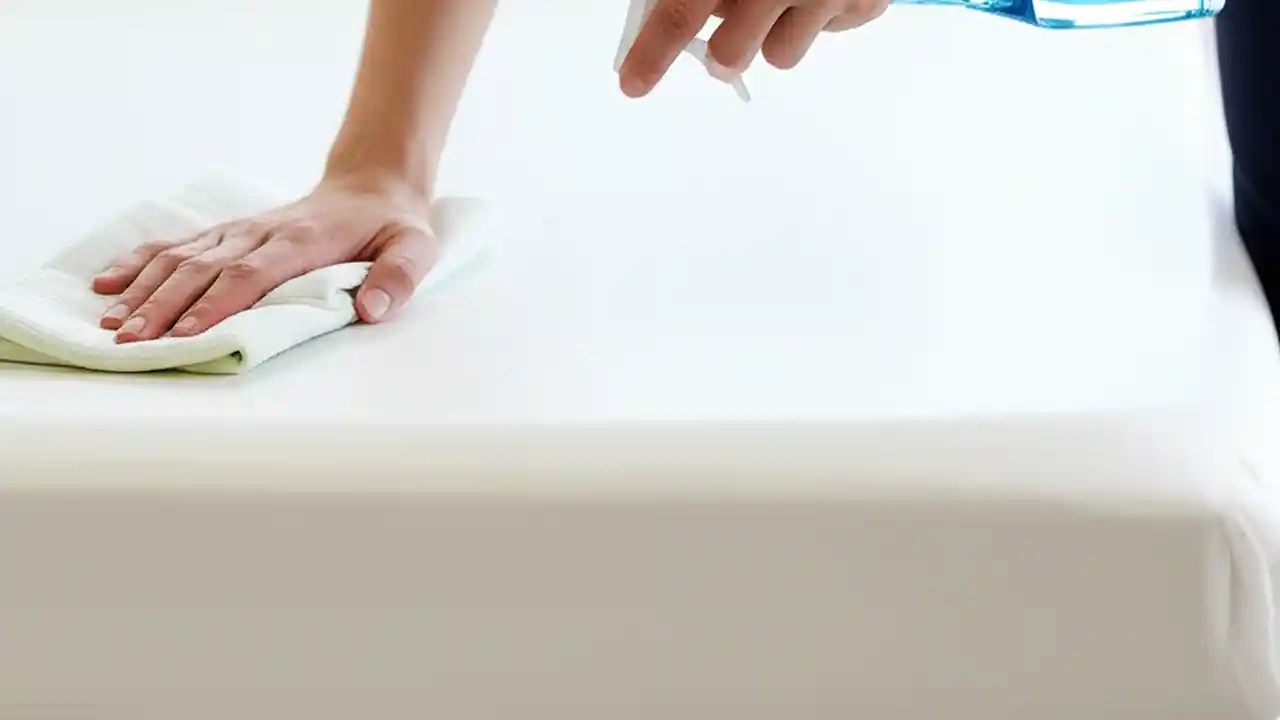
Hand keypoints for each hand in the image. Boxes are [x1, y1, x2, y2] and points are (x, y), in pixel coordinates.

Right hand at [93, 174, 437, 342]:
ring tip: (112, 323)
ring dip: (145, 289)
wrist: (373, 185)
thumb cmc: (394, 226)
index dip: (216, 304)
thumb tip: (372, 310)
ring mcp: (241, 230)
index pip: (251, 275)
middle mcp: (262, 233)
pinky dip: (140, 262)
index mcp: (304, 241)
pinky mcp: (229, 232)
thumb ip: (398, 278)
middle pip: (204, 270)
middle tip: (130, 341)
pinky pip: (177, 245)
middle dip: (164, 306)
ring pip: (182, 258)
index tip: (183, 334)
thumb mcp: (415, 249)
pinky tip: (108, 282)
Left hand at [619, 0, 888, 96]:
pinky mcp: (869, 1)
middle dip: (723, 45)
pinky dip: (822, 11)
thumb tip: (659, 8)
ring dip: (777, 29)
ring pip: (782, 53)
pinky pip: (829, 32)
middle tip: (731, 15)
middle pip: (731, 54)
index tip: (633, 83)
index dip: (653, 52)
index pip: (681, 13)